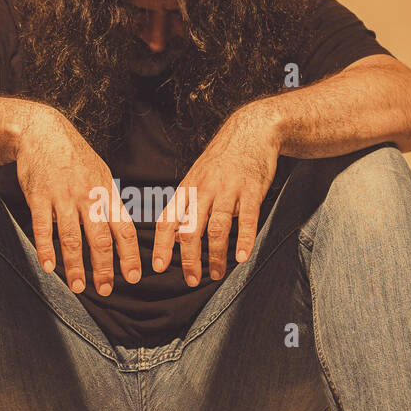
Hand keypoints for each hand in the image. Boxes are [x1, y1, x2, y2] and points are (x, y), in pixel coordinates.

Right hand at [15, 105, 140, 294]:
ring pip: (71, 237)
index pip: (123, 228)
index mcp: (105, 192)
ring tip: (78, 287)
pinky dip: (46, 249)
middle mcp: (87, 196)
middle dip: (104, 267)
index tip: (133, 276)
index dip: (129, 254)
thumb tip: (119, 232)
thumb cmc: (73, 157)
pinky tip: (49, 267)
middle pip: (100, 238)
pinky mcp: (38, 196)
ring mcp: (62, 196)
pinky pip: (42, 227)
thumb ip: (108, 203)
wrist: (42, 131)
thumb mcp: (99, 174)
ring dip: (75, 265)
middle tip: (106, 290)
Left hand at [151, 101, 278, 284]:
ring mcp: (228, 189)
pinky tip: (242, 257)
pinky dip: (244, 239)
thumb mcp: (198, 176)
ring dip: (215, 255)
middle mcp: (204, 189)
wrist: (251, 130)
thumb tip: (175, 235)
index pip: (168, 220)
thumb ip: (188, 204)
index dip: (162, 245)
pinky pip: (247, 218)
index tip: (158, 267)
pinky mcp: (252, 189)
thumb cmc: (223, 159)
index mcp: (188, 188)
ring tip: (217, 274)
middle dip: (188, 259)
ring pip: (216, 227)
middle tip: (192, 280)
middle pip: (190, 228)